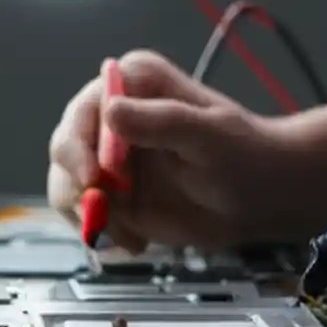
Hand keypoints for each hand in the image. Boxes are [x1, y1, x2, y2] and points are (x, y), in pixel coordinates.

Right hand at [47, 51, 326, 250]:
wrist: (262, 197)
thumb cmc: (244, 155)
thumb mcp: (209, 136)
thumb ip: (162, 123)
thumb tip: (110, 112)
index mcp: (132, 85)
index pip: (84, 111)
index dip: (77, 146)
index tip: (91, 179)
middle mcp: (110, 117)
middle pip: (64, 150)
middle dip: (76, 188)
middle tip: (101, 217)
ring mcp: (106, 157)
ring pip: (66, 187)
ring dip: (89, 217)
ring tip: (129, 237)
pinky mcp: (110, 193)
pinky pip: (83, 215)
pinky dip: (101, 233)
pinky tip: (137, 241)